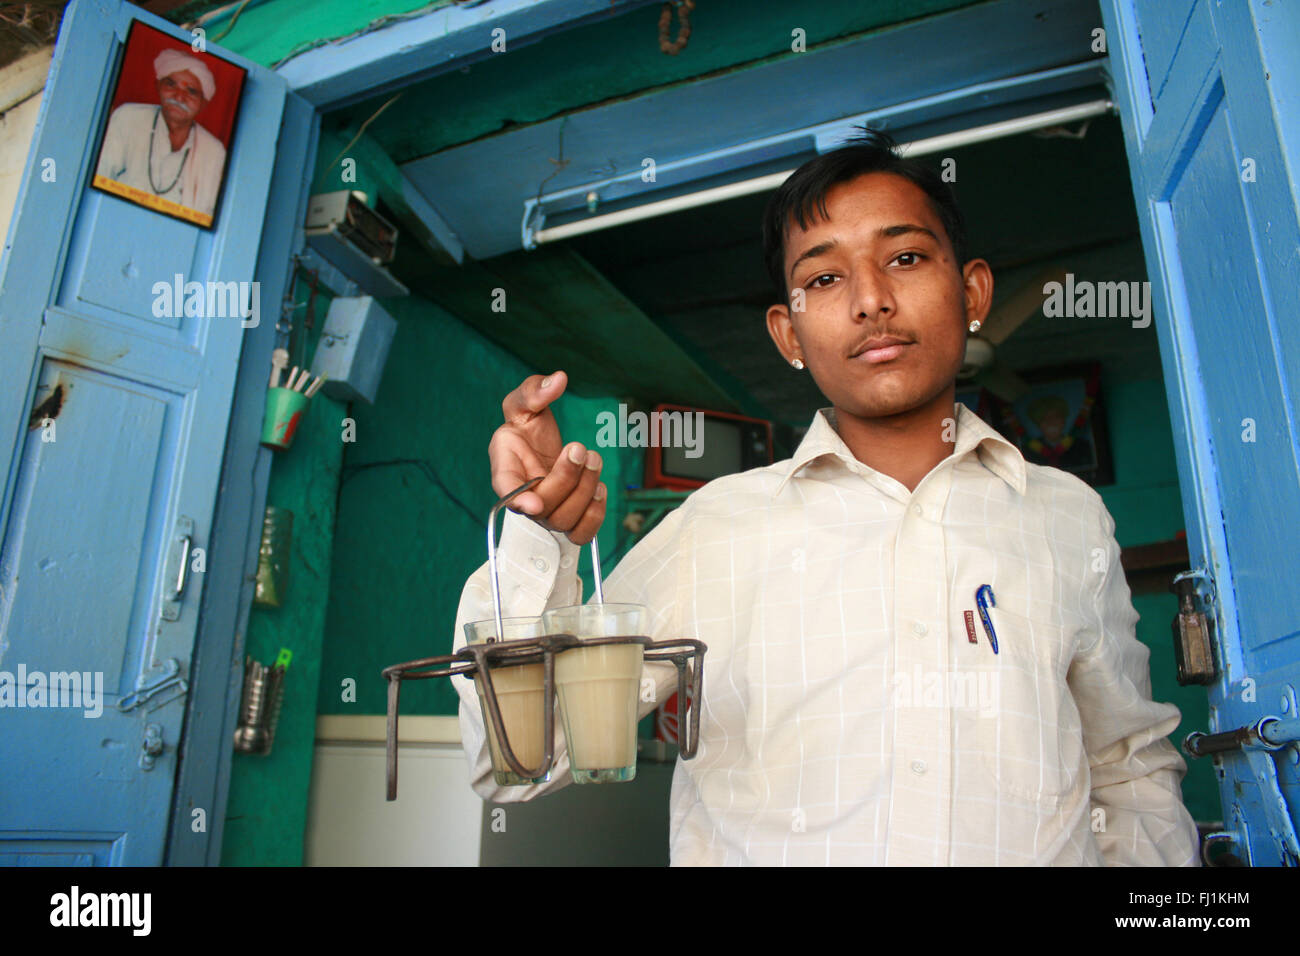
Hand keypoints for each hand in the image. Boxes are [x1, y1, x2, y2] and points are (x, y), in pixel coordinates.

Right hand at [488, 370, 605, 544]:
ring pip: (565, 521)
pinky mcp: (568, 520)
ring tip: (593, 460)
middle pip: (544, 506)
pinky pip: (582, 534)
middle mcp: (524, 497)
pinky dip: (595, 516)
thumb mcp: (525, 402)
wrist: (541, 449)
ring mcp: (547, 513)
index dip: (518, 499)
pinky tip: (599, 489)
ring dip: (585, 491)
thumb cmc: (527, 428)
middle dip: (567, 477)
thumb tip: (558, 379)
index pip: (506, 490)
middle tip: (579, 448)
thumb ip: (535, 391)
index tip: (534, 504)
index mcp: (506, 467)